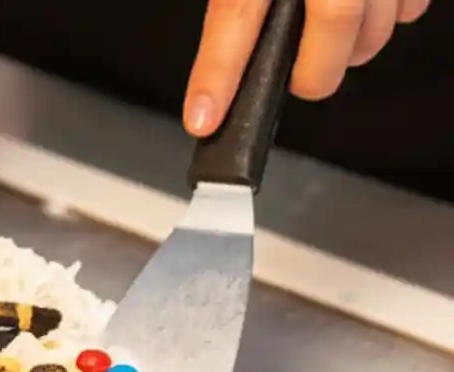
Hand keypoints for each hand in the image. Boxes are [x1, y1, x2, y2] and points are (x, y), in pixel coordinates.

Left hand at [183, 0, 429, 136]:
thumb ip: (240, 5)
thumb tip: (217, 79)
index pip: (237, 15)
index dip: (218, 73)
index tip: (202, 121)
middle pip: (334, 22)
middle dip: (315, 70)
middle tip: (299, 81)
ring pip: (376, 24)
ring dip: (352, 48)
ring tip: (330, 42)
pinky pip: (408, 8)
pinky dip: (387, 20)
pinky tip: (368, 12)